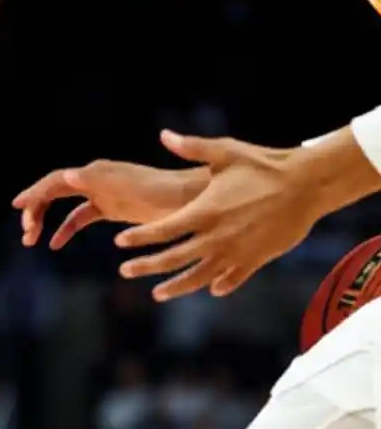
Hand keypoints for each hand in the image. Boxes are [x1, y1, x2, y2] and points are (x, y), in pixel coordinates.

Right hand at [13, 157, 208, 249]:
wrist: (195, 202)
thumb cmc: (164, 194)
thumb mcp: (129, 188)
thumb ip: (97, 182)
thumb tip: (65, 177)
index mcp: (97, 173)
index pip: (55, 182)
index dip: (34, 193)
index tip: (17, 208)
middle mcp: (96, 180)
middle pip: (53, 192)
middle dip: (35, 209)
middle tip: (25, 234)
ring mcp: (103, 194)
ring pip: (63, 206)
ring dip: (45, 220)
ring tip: (31, 240)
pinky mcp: (113, 208)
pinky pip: (80, 218)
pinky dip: (66, 229)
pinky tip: (56, 245)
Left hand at [113, 130, 312, 300]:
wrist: (309, 184)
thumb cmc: (265, 165)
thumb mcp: (226, 152)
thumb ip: (192, 148)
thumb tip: (164, 135)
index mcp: (205, 211)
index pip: (162, 230)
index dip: (139, 237)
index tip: (119, 242)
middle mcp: (216, 236)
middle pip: (173, 258)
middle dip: (145, 266)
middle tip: (124, 271)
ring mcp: (236, 251)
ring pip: (198, 276)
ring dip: (176, 287)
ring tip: (156, 293)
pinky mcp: (256, 259)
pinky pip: (233, 279)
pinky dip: (219, 285)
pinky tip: (210, 289)